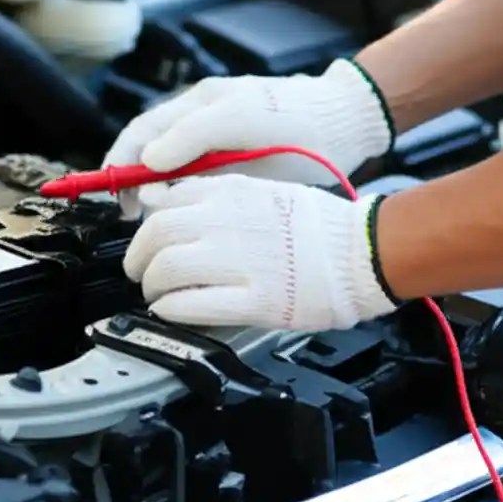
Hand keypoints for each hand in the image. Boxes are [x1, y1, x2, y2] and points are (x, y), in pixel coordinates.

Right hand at [103, 59, 393, 215]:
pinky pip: (197, 193)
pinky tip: (191, 217)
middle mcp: (198, 130)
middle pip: (149, 159)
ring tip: (161, 218)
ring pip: (171, 181)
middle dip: (135, 186)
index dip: (117, 162)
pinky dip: (186, 206)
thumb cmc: (293, 114)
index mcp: (193, 108)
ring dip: (160, 200)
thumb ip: (188, 136)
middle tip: (134, 215)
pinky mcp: (234, 175)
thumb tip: (148, 161)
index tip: (110, 193)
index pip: (138, 134)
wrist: (344, 126)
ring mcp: (215, 153)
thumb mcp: (235, 117)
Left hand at [123, 174, 397, 331]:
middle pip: (156, 236)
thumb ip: (208, 194)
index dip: (145, 226)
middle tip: (140, 271)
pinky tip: (171, 310)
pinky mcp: (256, 301)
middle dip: (138, 258)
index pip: (163, 204)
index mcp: (230, 193)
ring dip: (152, 287)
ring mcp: (242, 262)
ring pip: (168, 270)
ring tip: (156, 294)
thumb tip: (158, 198)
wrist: (364, 251)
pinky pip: (194, 305)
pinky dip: (172, 309)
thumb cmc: (315, 225)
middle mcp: (229, 223)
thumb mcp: (258, 191)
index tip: (146, 241)